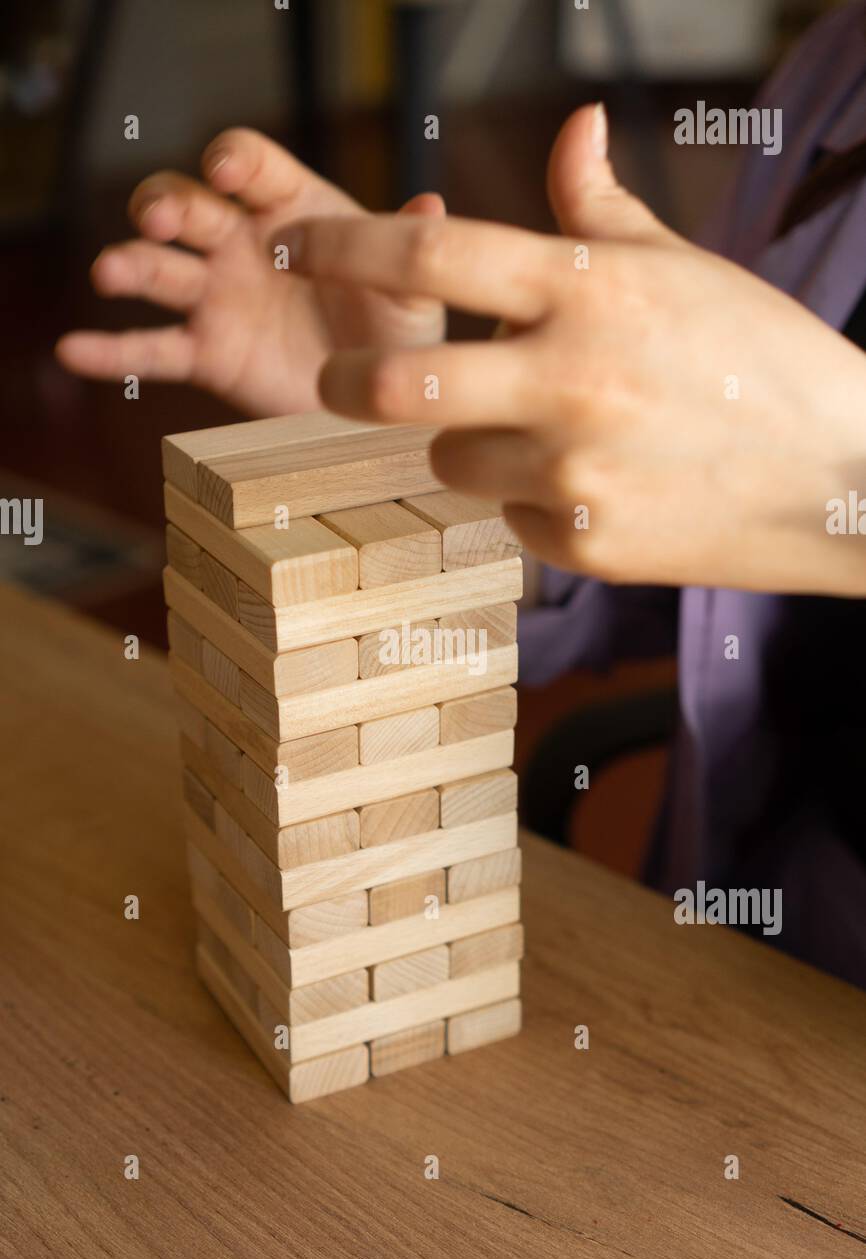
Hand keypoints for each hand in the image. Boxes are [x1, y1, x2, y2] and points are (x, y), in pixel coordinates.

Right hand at [56, 129, 445, 416]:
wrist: (383, 397)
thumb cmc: (401, 327)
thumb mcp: (416, 290)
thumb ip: (408, 249)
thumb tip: (429, 204)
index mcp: (294, 209)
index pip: (252, 166)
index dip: (234, 162)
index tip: (227, 173)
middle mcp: (244, 243)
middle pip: (189, 205)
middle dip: (169, 203)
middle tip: (160, 218)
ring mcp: (218, 296)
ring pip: (159, 269)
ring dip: (129, 263)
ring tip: (112, 273)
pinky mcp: (207, 353)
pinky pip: (152, 350)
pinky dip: (111, 352)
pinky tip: (75, 351)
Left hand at [278, 104, 865, 594]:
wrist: (840, 477)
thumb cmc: (763, 360)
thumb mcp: (684, 269)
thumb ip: (603, 210)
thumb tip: (570, 129)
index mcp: (588, 290)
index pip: (428, 254)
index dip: (339, 244)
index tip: (289, 244)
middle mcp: (569, 379)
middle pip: (397, 381)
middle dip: (343, 380)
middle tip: (334, 378)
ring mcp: (572, 471)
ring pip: (451, 459)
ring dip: (466, 443)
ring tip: (540, 432)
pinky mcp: (583, 543)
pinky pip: (511, 517)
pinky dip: (532, 501)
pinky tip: (596, 485)